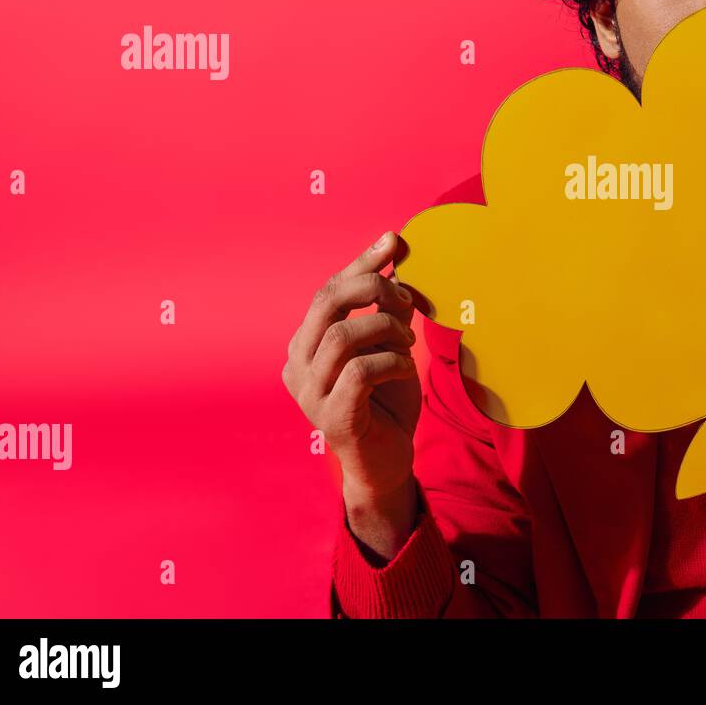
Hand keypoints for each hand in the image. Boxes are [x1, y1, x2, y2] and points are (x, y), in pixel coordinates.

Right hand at [283, 231, 422, 558]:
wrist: (387, 464)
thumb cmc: (387, 402)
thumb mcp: (390, 345)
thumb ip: (386, 307)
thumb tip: (395, 252)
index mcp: (306, 344)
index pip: (329, 290)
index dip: (361, 262)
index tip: (394, 240)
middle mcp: (297, 366)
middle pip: (327, 304)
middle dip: (373, 288)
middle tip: (407, 299)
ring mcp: (309, 395)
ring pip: (343, 335)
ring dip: (387, 330)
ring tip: (409, 344)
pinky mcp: (332, 418)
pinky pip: (360, 372)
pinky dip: (391, 362)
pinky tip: (406, 368)